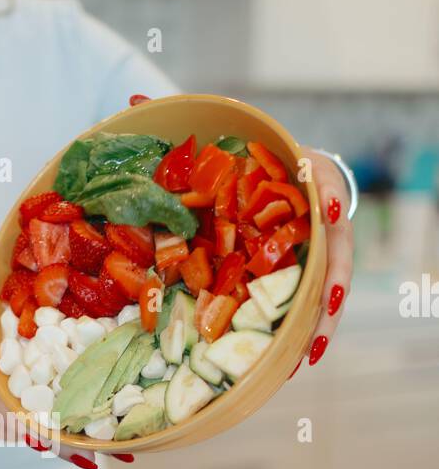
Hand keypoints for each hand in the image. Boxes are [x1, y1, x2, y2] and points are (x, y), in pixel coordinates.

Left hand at [130, 95, 353, 370]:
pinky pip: (307, 309)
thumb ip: (181, 128)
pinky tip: (291, 363)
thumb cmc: (242, 161)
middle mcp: (318, 216)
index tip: (329, 211)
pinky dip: (303, 334)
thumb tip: (131, 104)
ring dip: (320, 321)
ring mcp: (315, 253)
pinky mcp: (303, 280)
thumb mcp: (219, 142)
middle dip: (332, 278)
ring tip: (307, 353)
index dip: (328, 198)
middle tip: (327, 303)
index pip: (325, 182)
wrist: (266, 182)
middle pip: (335, 248)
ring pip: (326, 287)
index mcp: (304, 174)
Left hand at [296, 149, 352, 369]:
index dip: (335, 286)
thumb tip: (331, 208)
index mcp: (335, 234)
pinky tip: (269, 352)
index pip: (339, 265)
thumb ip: (324, 185)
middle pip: (329, 298)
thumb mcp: (315, 168)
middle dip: (320, 326)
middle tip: (309, 355)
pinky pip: (287, 304)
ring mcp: (309, 269)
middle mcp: (326, 257)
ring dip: (302, 336)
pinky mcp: (288, 275)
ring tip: (288, 367)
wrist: (291, 170)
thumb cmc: (303, 169)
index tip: (330, 305)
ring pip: (310, 308)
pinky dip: (282, 327)